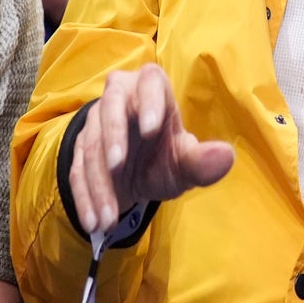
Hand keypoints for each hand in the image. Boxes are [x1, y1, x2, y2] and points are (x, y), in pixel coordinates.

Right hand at [68, 64, 234, 233]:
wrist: (137, 174)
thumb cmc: (166, 157)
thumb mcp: (184, 163)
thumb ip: (201, 160)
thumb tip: (226, 156)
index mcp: (153, 90)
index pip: (151, 81)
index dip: (150, 101)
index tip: (151, 129)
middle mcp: (122, 98)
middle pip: (111, 106)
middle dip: (113, 136)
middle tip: (117, 166)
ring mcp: (96, 122)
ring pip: (91, 145)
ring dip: (99, 182)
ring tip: (108, 219)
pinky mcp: (79, 147)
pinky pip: (77, 169)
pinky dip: (85, 197)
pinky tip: (94, 221)